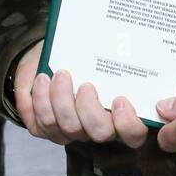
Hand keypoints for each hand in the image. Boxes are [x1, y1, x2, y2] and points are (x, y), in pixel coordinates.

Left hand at [12, 42, 146, 148]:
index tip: (120, 100)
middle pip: (100, 133)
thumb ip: (110, 52)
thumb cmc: (80, 54)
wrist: (48, 57)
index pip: (134, 133)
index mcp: (118, 112)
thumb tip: (122, 42)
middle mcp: (97, 126)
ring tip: (59, 74)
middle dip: (90, 109)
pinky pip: (43, 123)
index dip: (129, 124)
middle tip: (85, 85)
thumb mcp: (97, 50)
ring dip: (62, 99)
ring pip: (69, 128)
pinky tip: (42, 79)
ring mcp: (71, 130)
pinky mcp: (46, 128)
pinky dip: (41, 99)